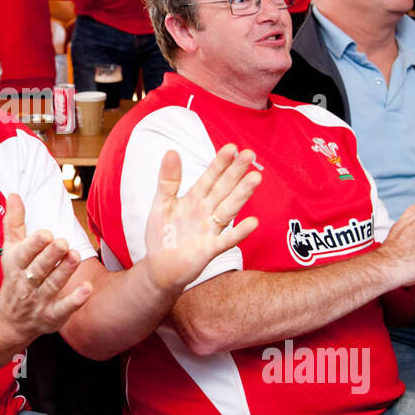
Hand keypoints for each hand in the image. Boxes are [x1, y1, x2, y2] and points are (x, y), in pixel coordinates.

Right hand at [0, 194, 88, 343]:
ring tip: (76, 256)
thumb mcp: (10, 250)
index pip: (24, 253)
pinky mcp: (51, 316)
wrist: (9, 320)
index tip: (46, 234)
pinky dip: (75, 300)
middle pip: (39, 268)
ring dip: (64, 271)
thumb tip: (14, 194)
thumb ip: (13, 222)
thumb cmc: (14, 277)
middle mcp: (26, 282)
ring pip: (52, 285)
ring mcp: (39, 300)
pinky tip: (87, 289)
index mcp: (16, 264)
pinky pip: (63, 308)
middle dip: (51, 256)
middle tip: (64, 243)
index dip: (35, 244)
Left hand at [141, 145, 260, 292]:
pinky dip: (239, 232)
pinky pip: (226, 239)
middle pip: (223, 189)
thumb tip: (171, 151)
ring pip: (229, 209)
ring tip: (255, 178)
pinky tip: (253, 222)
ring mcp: (210, 230)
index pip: (209, 177)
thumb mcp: (161, 203)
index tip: (231, 147)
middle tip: (250, 154)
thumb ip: (168, 180)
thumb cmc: (162, 235)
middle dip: (235, 172)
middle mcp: (206, 212)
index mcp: (194, 199)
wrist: (159, 267)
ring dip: (242, 194)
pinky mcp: (210, 249)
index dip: (219, 163)